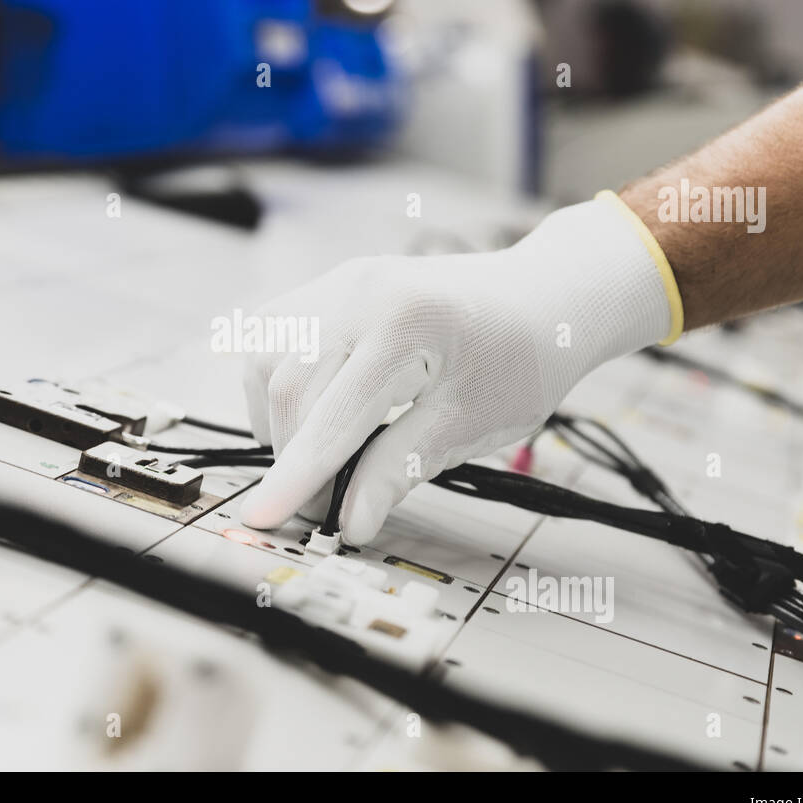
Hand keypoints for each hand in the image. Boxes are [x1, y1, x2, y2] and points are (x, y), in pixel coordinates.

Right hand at [239, 194, 679, 544]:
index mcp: (406, 324)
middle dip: (294, 458)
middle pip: (289, 389)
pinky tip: (310, 411)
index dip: (295, 475)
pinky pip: (273, 335)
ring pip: (266, 360)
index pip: (333, 416)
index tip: (262, 517)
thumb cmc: (520, 360)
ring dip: (279, 418)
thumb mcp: (471, 425)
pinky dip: (278, 383)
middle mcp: (360, 291)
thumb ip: (401, 470)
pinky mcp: (332, 287)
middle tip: (326, 507)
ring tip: (318, 455)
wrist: (540, 299)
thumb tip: (351, 520)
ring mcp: (340, 283)